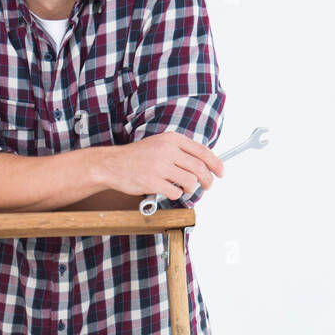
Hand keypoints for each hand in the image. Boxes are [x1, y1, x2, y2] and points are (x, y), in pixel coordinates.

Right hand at [101, 131, 224, 200]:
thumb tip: (203, 163)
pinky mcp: (152, 182)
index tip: (221, 172)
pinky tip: (170, 191)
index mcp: (172, 139)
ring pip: (190, 181)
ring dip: (191, 188)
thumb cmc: (137, 157)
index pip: (202, 151)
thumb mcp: (160, 144)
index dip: (216, 164)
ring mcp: (159, 166)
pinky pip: (175, 192)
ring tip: (185, 188)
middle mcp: (167, 150)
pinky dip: (176, 195)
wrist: (113, 164)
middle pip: (199, 168)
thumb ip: (180, 151)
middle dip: (208, 180)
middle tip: (208, 186)